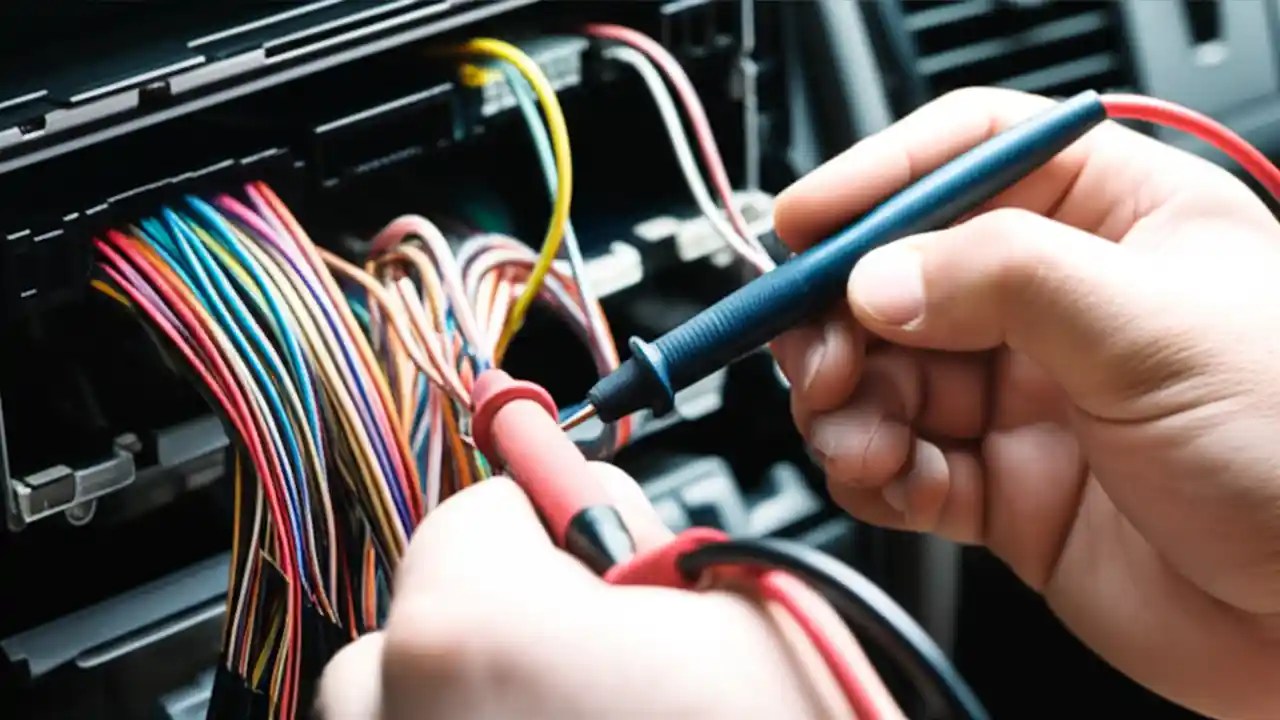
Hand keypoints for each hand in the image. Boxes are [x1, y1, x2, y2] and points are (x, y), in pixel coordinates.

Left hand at [316, 464, 881, 718]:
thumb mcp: (743, 613)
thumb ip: (642, 553)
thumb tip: (596, 525)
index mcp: (473, 632)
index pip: (470, 519)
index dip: (540, 527)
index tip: (574, 549)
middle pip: (413, 630)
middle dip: (492, 623)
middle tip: (582, 654)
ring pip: (393, 719)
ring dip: (461, 705)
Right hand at [772, 87, 1279, 718]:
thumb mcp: (1156, 329)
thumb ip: (1004, 282)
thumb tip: (879, 275)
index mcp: (1114, 221)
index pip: (972, 157)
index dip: (878, 180)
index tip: (805, 225)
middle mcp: (1057, 305)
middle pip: (902, 274)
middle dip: (844, 318)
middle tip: (819, 359)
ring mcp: (1024, 397)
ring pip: (886, 376)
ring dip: (850, 407)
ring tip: (860, 438)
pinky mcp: (1004, 486)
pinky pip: (903, 463)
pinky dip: (876, 472)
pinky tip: (892, 479)